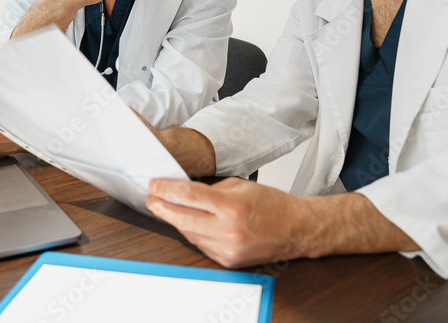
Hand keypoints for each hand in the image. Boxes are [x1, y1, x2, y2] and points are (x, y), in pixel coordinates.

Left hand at [146, 177, 306, 267]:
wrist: (296, 229)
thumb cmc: (272, 204)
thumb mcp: (240, 186)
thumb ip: (211, 189)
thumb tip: (185, 191)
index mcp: (231, 206)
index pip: (188, 196)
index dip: (166, 189)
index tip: (154, 185)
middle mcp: (228, 230)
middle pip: (182, 218)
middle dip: (161, 207)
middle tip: (151, 199)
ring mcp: (227, 248)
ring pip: (189, 234)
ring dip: (176, 221)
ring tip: (167, 208)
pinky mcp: (228, 260)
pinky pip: (201, 246)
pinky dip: (193, 233)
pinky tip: (190, 223)